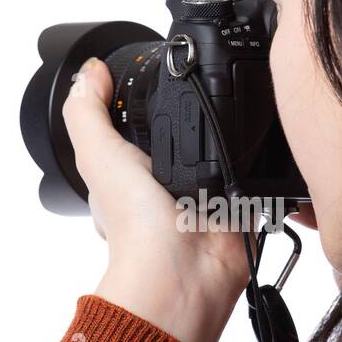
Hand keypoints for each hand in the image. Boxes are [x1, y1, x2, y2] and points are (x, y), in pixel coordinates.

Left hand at [62, 57, 249, 341]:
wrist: (185, 270)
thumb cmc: (135, 224)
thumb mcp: (96, 154)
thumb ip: (86, 110)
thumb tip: (89, 71)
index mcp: (129, 173)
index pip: (136, 126)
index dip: (142, 104)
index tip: (157, 82)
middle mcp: (166, 184)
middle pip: (185, 132)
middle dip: (193, 120)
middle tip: (196, 112)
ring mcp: (204, 195)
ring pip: (221, 149)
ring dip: (226, 140)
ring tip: (220, 137)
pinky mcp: (239, 204)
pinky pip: (256, 171)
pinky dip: (255, 162)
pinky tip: (249, 154)